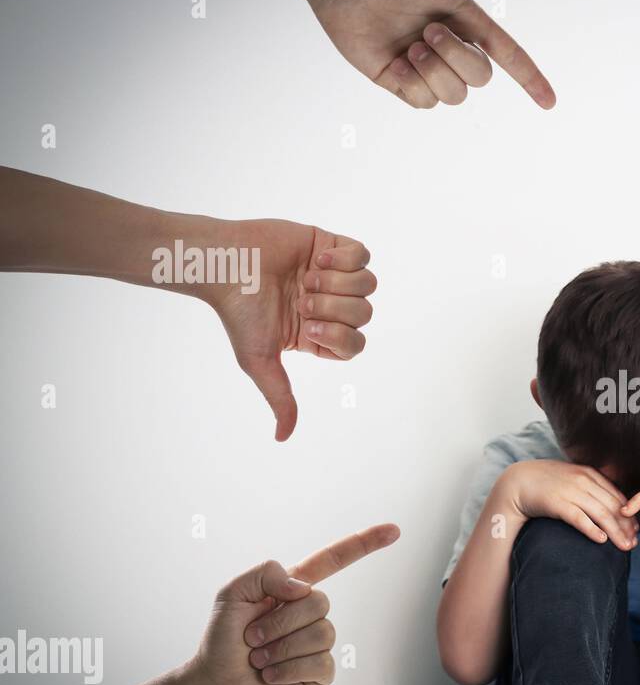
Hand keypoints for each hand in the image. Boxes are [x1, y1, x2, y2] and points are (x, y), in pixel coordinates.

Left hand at [186, 523, 399, 684]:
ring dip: (281, 648)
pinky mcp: (320, 674)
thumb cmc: (221, 641)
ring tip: (260, 660)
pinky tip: (272, 676)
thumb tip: (303, 590)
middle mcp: (310, 615)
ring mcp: (318, 645)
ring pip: (322, 633)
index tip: (394, 531)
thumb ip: (266, 573)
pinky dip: (288, 670)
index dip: (364, 544)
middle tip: (253, 638)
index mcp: (293, 591)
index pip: (334, 561)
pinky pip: (321, 663)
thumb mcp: (233, 593)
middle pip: (321, 602)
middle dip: (280, 621)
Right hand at [203, 220, 376, 440]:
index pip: (356, 344)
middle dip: (334, 307)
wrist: (226, 263)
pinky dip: (344, 258)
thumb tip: (283, 438)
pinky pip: (363, 254)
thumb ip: (280, 398)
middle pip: (365, 314)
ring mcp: (333, 276)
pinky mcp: (331, 246)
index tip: (307, 326)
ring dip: (337, 283)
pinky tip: (317, 259)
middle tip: (301, 300)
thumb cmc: (240, 313)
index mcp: (319, 335)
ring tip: (305, 279)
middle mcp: (330, 307)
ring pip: (368, 284)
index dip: (339, 335)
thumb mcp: (260, 362)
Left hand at [311, 0, 554, 110]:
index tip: (550, 103)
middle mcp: (452, 48)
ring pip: (454, 96)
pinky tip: (395, 61)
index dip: (530, 78)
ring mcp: (428, 69)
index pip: (508, 54)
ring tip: (409, 46)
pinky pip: (424, 103)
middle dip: (456, 58)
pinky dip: (411, 83)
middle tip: (426, 32)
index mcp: (467, 21)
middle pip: (480, 77)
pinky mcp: (404, 84)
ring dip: (433, 71)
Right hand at [499, 461, 637, 548]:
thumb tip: (607, 504)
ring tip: (625, 546)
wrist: (517, 481)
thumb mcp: (572, 478)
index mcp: (589, 474)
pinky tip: (602, 540)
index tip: (637, 530)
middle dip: (627, 526)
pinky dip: (592, 529)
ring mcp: (571, 492)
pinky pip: (579, 518)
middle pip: (613, 506)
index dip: (630, 514)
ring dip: (616, 532)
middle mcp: (583, 481)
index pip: (617, 496)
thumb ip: (589, 486)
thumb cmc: (546, 483)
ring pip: (601, 514)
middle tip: (635, 543)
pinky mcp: (557, 504)